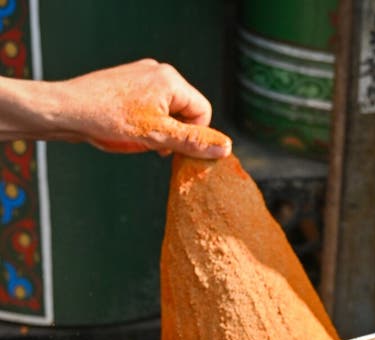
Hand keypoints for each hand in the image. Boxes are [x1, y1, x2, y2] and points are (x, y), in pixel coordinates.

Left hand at [0, 59, 230, 158]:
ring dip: (158, 131)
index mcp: (171, 80)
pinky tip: (126, 129)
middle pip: (186, 111)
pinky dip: (144, 123)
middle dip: (174, 133)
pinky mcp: (128, 84)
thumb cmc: (109, 120)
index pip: (203, 113)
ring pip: (167, 111)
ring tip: (135, 137)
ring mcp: (142, 76)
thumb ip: (193, 142)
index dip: (192, 137)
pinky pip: (150, 107)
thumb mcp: (157, 137)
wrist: (67, 110)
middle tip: (151, 146)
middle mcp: (159, 72)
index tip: (170, 150)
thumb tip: (226, 149)